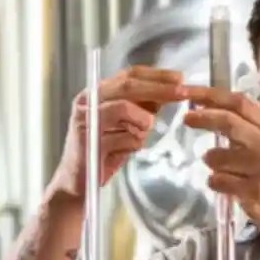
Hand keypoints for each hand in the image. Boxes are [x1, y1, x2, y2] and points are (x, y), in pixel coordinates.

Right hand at [50, 66, 185, 199]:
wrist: (77, 184)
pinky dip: (131, 145)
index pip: (129, 74)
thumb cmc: (102, 154)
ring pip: (124, 108)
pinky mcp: (86, 139)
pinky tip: (121, 152)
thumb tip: (169, 92)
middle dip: (159, 88)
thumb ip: (142, 108)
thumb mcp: (126, 126)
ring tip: (138, 135)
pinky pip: (123, 136)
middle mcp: (88, 100)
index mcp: (98, 93)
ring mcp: (85, 118)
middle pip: (128, 86)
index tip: (180, 79)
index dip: (156, 75)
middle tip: (182, 93)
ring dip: (141, 123)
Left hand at [181, 86, 259, 228]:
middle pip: (229, 121)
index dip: (209, 94)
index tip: (186, 90)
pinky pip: (218, 180)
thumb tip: (205, 105)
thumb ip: (244, 124)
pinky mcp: (255, 192)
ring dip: (211, 160)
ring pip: (217, 156)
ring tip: (221, 168)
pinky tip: (225, 185)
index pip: (239, 102)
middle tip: (186, 118)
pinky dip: (215, 181)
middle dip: (203, 118)